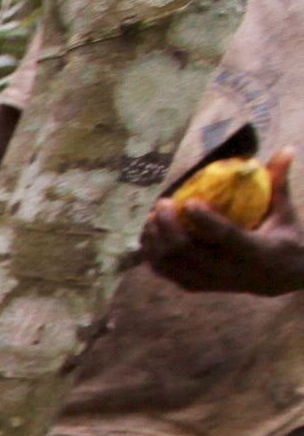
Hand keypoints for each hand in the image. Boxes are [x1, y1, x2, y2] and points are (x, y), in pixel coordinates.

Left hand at [142, 151, 303, 295]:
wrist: (278, 278)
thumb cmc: (283, 238)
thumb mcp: (285, 213)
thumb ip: (278, 184)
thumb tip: (286, 149)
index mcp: (253, 250)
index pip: (224, 236)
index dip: (203, 219)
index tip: (188, 200)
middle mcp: (228, 269)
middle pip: (186, 250)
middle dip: (168, 225)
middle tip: (162, 203)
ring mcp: (209, 281)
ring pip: (170, 263)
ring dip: (155, 238)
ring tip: (152, 216)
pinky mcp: (196, 286)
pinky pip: (165, 272)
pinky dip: (152, 253)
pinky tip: (149, 234)